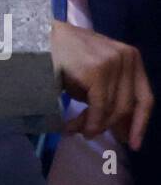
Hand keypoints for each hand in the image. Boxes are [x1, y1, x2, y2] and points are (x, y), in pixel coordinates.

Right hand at [50, 20, 152, 149]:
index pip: (145, 97)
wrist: (38, 39)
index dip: (140, 124)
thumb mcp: (92, 77)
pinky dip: (88, 121)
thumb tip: (118, 128)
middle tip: (86, 135)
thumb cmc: (62, 58)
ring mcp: (115, 63)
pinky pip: (99, 107)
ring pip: (113, 109)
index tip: (133, 145)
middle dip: (106, 126)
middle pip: (127, 107)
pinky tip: (71, 126)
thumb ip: (107, 97)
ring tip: (72, 129)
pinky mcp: (98, 71)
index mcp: (131, 58)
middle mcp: (128, 58)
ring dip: (91, 125)